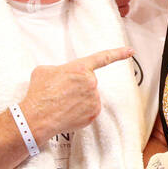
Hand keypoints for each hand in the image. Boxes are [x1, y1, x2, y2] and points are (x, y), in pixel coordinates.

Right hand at [18, 47, 134, 140]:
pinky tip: (67, 112)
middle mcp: (91, 82)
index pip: (102, 58)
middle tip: (61, 94)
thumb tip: (63, 75)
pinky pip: (89, 109)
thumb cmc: (39, 93)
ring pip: (89, 97)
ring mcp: (94, 99)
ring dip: (78, 100)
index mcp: (80, 68)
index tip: (130, 51)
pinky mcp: (94, 113)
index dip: (118, 53)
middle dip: (77, 87)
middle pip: (88, 82)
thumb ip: (61, 69)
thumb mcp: (44, 71)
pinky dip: (80, 111)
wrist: (36, 117)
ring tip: (62, 104)